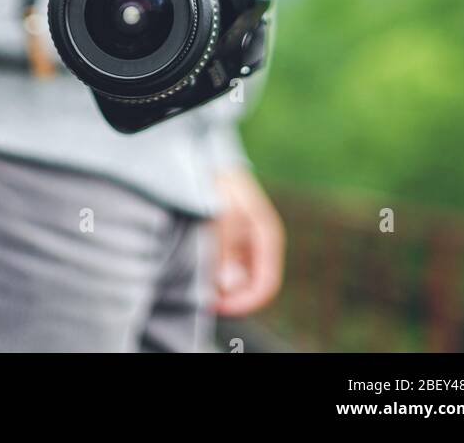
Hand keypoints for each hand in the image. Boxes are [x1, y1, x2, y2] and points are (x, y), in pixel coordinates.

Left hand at [209, 164, 285, 316]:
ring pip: (238, 279)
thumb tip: (228, 287)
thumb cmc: (218, 183)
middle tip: (201, 296)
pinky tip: (196, 269)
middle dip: (228, 296)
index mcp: (268, 237)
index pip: (266, 285)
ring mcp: (246, 243)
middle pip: (251, 286)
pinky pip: (227, 267)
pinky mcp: (231, 241)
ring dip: (219, 286)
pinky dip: (214, 273)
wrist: (205, 158)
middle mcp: (260, 245)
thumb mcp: (222, 213)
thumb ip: (225, 249)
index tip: (215, 305)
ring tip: (195, 282)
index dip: (243, 302)